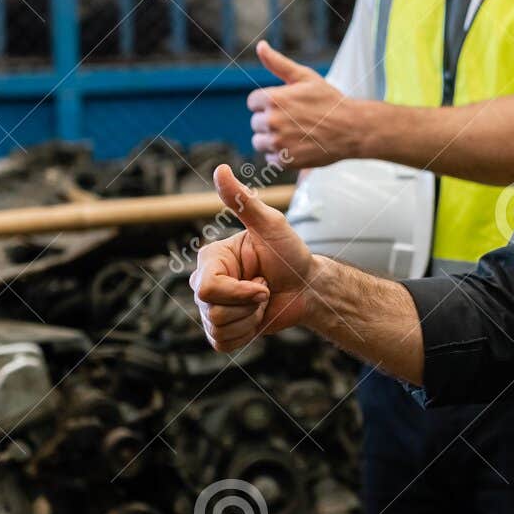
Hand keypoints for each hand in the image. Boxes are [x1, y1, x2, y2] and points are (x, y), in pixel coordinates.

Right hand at [191, 164, 318, 352]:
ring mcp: (211, 308)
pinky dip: (247, 334)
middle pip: (211, 310)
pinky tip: (257, 317)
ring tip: (262, 300)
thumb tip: (220, 169)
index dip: (240, 292)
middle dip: (248, 304)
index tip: (263, 281)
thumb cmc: (291, 254)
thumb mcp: (272, 226)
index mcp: (211, 259)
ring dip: (250, 318)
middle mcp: (204, 283)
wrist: (308, 288)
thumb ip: (244, 201)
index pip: (207, 289)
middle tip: (265, 289)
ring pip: (218, 328)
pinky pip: (223, 343)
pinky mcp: (221, 330)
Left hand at [248, 40, 363, 167]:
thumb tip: (260, 45)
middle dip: (272, 121)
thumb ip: (278, 63)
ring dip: (274, 139)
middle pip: (256, 123)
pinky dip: (282, 155)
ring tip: (296, 134)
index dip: (270, 102)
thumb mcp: (305, 77)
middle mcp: (272, 121)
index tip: (289, 105)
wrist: (352, 129)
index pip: (253, 102)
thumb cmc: (329, 101)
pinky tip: (298, 146)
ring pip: (260, 142)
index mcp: (273, 98)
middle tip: (296, 120)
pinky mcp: (285, 161)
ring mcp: (278, 143)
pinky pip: (270, 158)